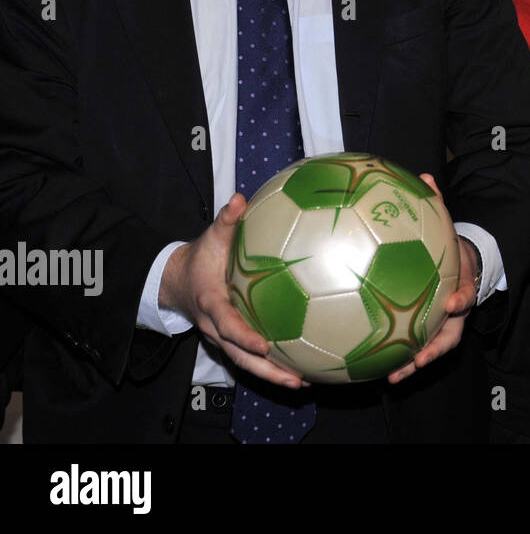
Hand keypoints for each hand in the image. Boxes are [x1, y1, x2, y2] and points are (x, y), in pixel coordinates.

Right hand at [160, 192, 303, 388]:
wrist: (175, 279)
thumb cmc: (199, 257)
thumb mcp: (210, 237)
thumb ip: (226, 220)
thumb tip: (240, 199)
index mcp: (211, 302)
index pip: (227, 323)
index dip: (244, 335)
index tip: (264, 345)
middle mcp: (215, 326)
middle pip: (238, 355)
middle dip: (265, 370)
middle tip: (293, 380)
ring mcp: (221, 336)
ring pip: (244, 362)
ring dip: (271, 375)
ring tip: (301, 383)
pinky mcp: (229, 339)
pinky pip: (248, 356)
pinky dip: (269, 366)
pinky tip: (297, 371)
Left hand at [388, 173, 478, 383]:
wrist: (459, 268)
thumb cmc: (447, 248)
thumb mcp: (446, 226)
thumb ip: (437, 204)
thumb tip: (425, 175)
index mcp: (460, 286)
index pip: (465, 295)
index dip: (460, 301)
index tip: (452, 304)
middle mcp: (453, 312)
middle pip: (450, 336)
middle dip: (435, 350)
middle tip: (421, 359)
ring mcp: (441, 326)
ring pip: (432, 351)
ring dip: (414, 365)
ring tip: (393, 376)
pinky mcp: (426, 333)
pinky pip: (413, 349)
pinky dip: (397, 360)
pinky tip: (371, 368)